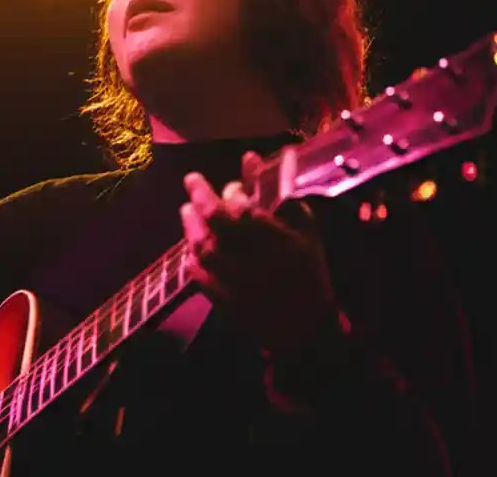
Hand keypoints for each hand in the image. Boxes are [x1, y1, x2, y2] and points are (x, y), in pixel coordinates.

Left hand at [180, 150, 341, 352]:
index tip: (236, 188)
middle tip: (192, 179)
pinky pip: (193, 265)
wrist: (300, 328)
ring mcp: (218, 269)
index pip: (235, 198)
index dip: (233, 190)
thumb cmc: (308, 275)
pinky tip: (194, 247)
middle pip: (208, 213)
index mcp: (259, 229)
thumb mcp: (308, 232)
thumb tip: (262, 168)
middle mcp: (233, 246)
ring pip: (195, 237)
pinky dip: (191, 253)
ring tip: (188, 209)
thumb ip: (285, 198)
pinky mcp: (211, 290)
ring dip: (190, 220)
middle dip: (199, 191)